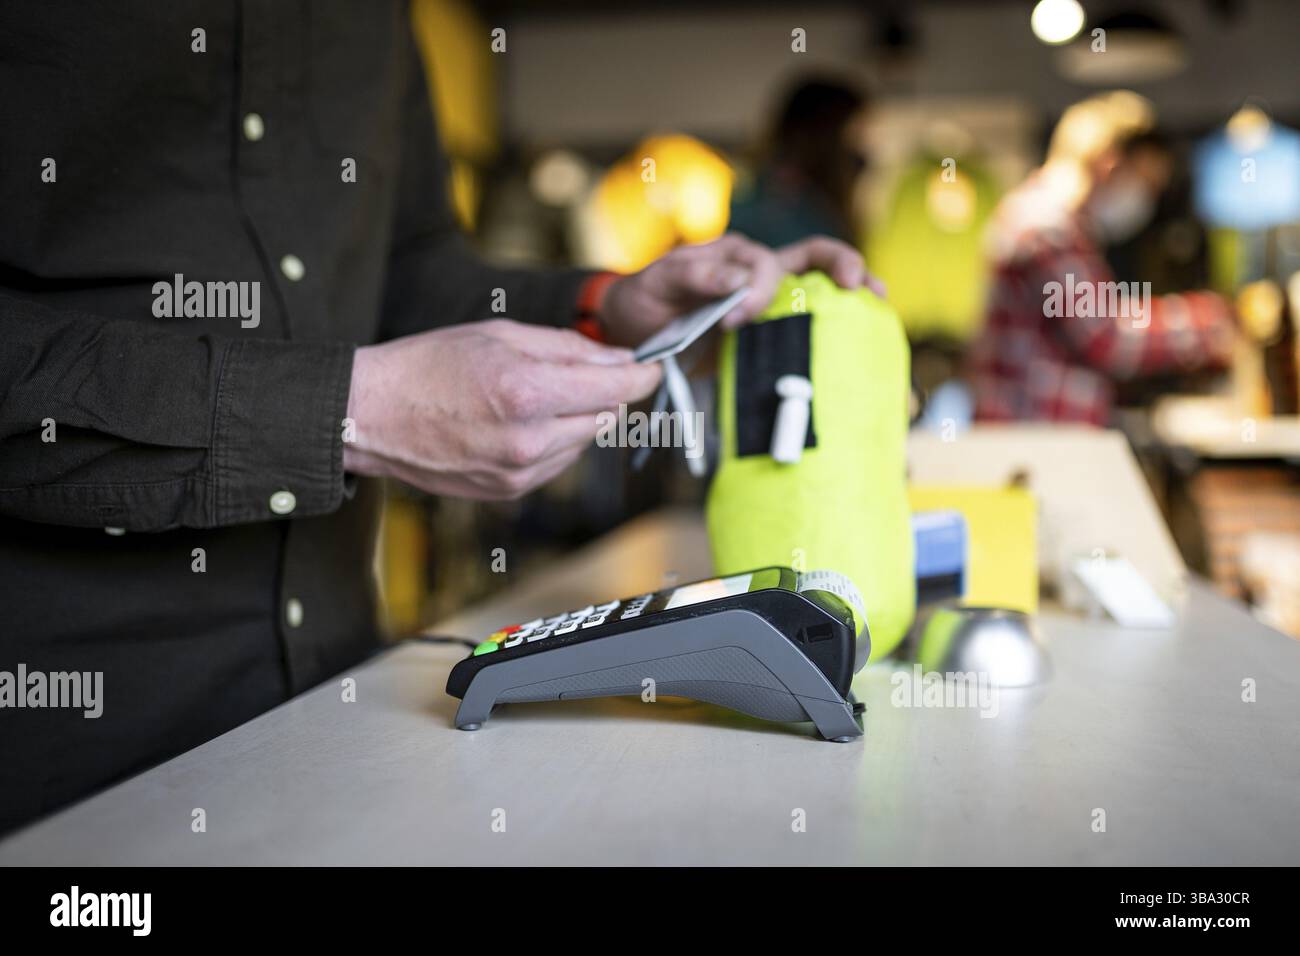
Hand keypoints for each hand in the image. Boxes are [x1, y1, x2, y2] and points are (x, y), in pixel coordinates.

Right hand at [343, 320, 661, 499]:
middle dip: (603, 391)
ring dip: (578, 417)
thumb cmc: (428, 365)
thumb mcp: (500, 334)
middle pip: (605, 415)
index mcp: (526, 391)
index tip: (651, 365)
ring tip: (534, 395)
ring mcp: (519, 471)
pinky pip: (558, 462)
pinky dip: (555, 440)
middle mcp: (528, 439)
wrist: (373, 416)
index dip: (640, 374)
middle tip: (579, 371)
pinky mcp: (510, 490)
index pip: (614, 386)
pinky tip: (521, 422)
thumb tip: (620, 356)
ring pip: (585, 441)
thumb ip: (567, 347)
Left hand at [596, 232, 885, 346]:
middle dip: (845, 268)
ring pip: (821, 294)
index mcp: (739, 258)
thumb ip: (699, 274)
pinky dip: (835, 336)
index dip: (763, 290)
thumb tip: (741, 279)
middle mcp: (761, 276)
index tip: (736, 319)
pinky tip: (856, 348)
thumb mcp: (662, 281)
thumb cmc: (645, 298)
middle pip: (816, 263)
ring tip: (879, 306)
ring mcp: (768, 307)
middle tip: (863, 287)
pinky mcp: (765, 338)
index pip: (773, 263)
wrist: (628, 331)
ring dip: (854, 297)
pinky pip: (805, 331)